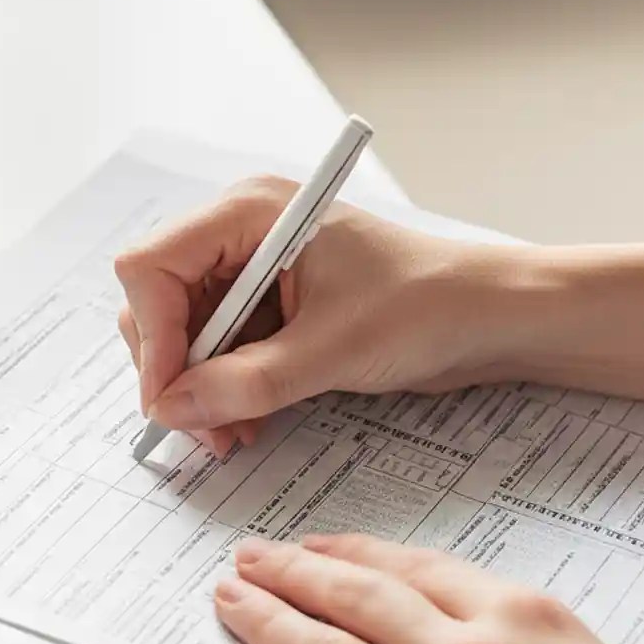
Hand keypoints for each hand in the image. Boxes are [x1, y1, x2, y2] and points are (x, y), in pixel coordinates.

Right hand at [114, 176, 511, 456]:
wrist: (491, 317)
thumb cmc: (429, 304)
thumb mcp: (331, 350)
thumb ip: (244, 382)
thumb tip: (172, 407)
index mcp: (249, 212)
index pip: (152, 266)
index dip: (152, 334)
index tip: (168, 396)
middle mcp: (240, 232)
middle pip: (158, 299)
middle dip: (174, 367)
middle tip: (200, 425)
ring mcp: (251, 268)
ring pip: (184, 331)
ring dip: (199, 386)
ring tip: (231, 431)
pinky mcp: (268, 303)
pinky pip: (217, 347)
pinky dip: (223, 387)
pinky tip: (248, 418)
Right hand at [214, 535, 643, 643]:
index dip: (271, 625)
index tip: (234, 600)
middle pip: (356, 605)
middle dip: (290, 579)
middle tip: (247, 560)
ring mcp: (515, 629)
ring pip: (403, 573)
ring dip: (339, 556)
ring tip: (295, 546)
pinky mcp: (548, 611)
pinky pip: (456, 568)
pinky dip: (404, 557)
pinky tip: (382, 555)